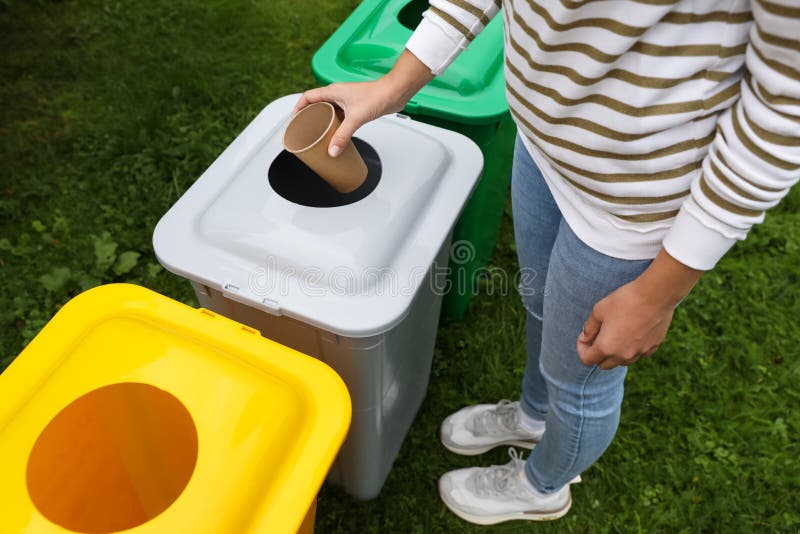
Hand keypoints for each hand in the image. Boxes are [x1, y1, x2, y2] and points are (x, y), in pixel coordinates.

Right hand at [293, 49, 433, 157]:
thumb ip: (343, 135)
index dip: (298, 107)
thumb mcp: (356, 118)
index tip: (294, 119)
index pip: (308, 97)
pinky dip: (335, 123)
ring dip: (323, 120)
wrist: (394, 92)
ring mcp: (346, 99)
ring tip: (318, 133)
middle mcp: (337, 94)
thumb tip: (333, 150)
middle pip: (316, 104)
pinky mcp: (355, 106)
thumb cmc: (377, 96)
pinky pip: (339, 115)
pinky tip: (336, 133)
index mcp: (332, 91)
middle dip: (309, 116)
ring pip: (328, 110)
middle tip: (305, 129)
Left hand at [576, 248, 703, 369]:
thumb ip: (589, 328)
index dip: (582, 349)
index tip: (584, 338)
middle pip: (604, 364)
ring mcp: (639, 353)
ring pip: (622, 361)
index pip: (587, 360)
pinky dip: (632, 349)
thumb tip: (585, 339)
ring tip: (616, 335)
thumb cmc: (624, 300)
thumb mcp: (599, 310)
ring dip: (615, 353)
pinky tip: (632, 334)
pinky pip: (638, 354)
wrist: (655, 296)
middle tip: (598, 337)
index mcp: (606, 347)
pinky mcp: (653, 347)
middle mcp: (623, 355)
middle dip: (598, 354)